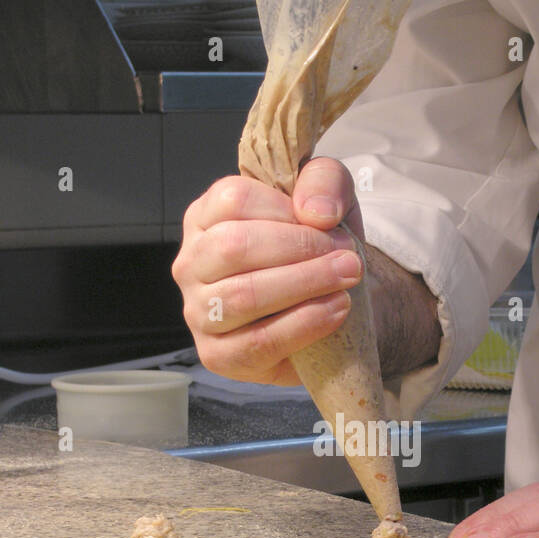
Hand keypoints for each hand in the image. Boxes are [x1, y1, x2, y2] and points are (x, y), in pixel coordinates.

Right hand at [172, 157, 364, 385]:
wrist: (330, 306)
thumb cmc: (316, 250)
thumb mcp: (327, 200)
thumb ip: (325, 181)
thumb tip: (315, 212)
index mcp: (206, 217)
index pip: (233, 200)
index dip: (286, 210)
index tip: (328, 224)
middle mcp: (192, 264)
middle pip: (234, 247)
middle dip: (300, 250)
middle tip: (347, 258)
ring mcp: (198, 312)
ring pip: (243, 295)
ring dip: (304, 285)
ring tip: (345, 281)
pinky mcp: (218, 355)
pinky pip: (258, 342)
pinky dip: (303, 325)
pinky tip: (335, 311)